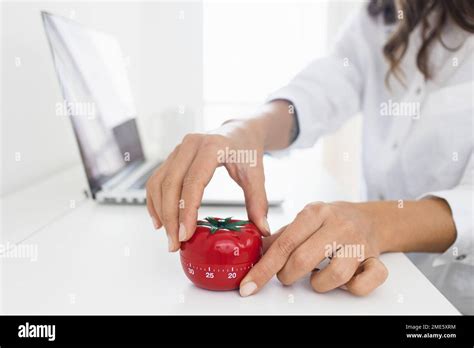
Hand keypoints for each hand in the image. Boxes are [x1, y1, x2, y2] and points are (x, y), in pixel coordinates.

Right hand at [145, 120, 270, 251]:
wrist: (240, 131)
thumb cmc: (247, 151)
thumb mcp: (256, 175)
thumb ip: (259, 202)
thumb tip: (262, 230)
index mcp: (212, 147)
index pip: (193, 182)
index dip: (186, 211)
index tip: (185, 235)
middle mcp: (190, 145)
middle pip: (171, 184)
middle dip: (170, 217)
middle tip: (175, 244)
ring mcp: (178, 150)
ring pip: (159, 183)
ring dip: (160, 212)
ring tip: (169, 237)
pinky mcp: (172, 157)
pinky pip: (156, 180)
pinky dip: (155, 202)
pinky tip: (159, 221)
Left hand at [239, 201, 388, 296]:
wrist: (368, 218)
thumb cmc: (330, 222)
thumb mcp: (303, 222)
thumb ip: (279, 239)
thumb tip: (254, 256)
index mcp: (315, 213)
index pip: (284, 244)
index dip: (263, 269)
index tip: (248, 286)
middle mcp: (338, 225)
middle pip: (303, 260)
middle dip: (288, 276)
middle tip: (288, 275)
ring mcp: (359, 243)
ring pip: (335, 275)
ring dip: (319, 284)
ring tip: (317, 275)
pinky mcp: (376, 260)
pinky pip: (364, 284)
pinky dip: (352, 288)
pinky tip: (344, 280)